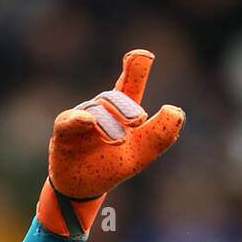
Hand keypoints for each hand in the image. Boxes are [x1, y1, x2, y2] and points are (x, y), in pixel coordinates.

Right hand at [37, 50, 184, 240]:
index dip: (135, 69)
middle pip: (114, 99)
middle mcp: (100, 109)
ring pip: (96, 113)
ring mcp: (81, 119)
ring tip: (120, 140)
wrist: (82, 186)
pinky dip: (79, 120)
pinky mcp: (64, 132)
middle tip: (139, 120)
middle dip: (126, 108)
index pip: (129, 85)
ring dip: (109, 124)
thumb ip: (160, 134)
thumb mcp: (142, 152)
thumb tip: (177, 111)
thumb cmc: (111, 163)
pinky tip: (89, 121)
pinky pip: (69, 121)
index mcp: (121, 111)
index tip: (143, 55)